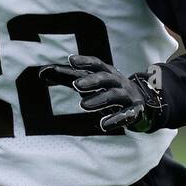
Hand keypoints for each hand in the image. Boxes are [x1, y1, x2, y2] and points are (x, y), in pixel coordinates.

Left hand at [38, 54, 164, 133]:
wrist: (143, 103)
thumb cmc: (109, 90)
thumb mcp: (91, 83)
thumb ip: (68, 78)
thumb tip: (42, 72)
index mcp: (108, 73)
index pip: (96, 64)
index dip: (85, 61)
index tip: (70, 60)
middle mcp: (118, 81)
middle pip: (105, 77)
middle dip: (91, 80)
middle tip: (76, 85)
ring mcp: (127, 96)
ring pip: (114, 95)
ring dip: (99, 99)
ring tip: (83, 105)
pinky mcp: (134, 111)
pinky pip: (126, 114)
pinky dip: (115, 119)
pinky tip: (103, 125)